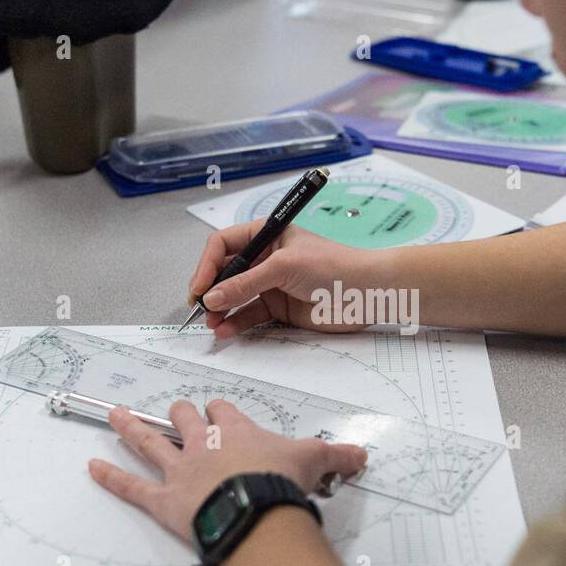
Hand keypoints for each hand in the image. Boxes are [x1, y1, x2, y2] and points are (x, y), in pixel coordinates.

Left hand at [88, 401, 367, 541]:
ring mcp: (180, 471)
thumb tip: (363, 453)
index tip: (219, 411)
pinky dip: (110, 478)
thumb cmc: (282, 481)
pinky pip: (131, 488)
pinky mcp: (163, 501)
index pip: (224, 410)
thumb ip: (338, 456)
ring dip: (130, 427)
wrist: (257, 508)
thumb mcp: (317, 461)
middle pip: (185, 419)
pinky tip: (91, 467)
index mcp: (237, 431)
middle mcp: (203, 444)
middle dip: (180, 414)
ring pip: (149, 443)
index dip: (220, 411)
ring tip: (114, 414)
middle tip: (176, 411)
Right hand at [188, 222, 388, 338]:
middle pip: (225, 273)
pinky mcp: (279, 308)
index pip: (223, 245)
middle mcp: (265, 258)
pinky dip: (236, 324)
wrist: (366, 293)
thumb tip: (212, 297)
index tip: (198, 288)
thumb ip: (246, 283)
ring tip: (212, 325)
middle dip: (211, 291)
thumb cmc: (333, 266)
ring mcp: (271, 284)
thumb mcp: (284, 267)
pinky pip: (250, 316)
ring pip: (235, 297)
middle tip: (201, 309)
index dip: (207, 265)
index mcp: (266, 235)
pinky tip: (227, 331)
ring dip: (221, 311)